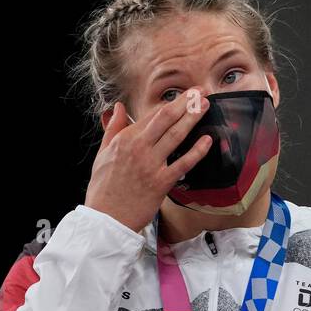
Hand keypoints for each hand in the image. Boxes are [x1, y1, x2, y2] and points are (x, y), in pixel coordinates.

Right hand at [85, 89, 213, 232]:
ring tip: (206, 106)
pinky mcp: (161, 183)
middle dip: (185, 102)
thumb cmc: (103, 189)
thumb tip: (119, 108)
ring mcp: (151, 165)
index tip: (184, 96)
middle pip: (166, 118)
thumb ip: (113, 129)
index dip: (171, 104)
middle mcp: (138, 148)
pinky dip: (197, 151)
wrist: (106, 219)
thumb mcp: (102, 154)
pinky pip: (183, 163)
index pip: (152, 115)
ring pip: (176, 135)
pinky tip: (207, 140)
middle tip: (201, 91)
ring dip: (193, 118)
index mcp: (124, 140)